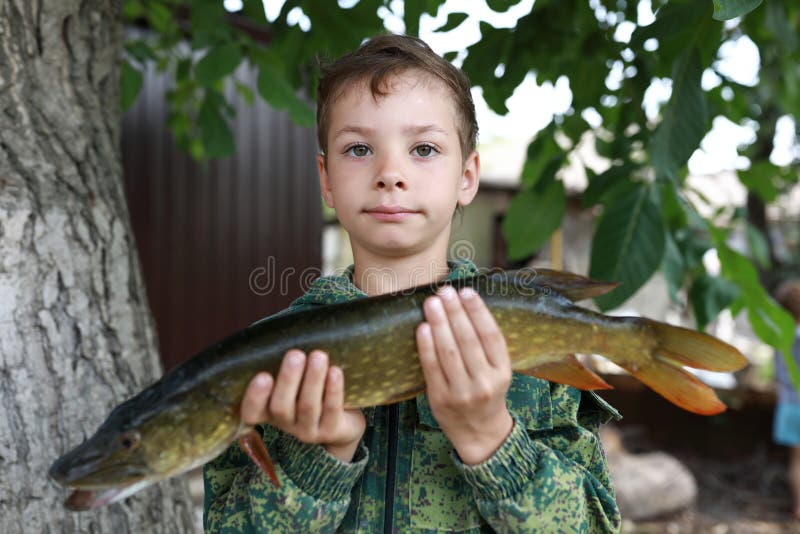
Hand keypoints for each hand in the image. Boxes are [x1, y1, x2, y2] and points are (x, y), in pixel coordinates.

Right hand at [241, 350, 366, 462]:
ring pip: (308, 407)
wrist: (343, 420)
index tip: (262, 375)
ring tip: (318, 356)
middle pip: (281, 406)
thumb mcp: (294, 380)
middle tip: (295, 354)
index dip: (254, 397)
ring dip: (313, 380)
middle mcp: (285, 422)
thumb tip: (284, 329)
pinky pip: (332, 410)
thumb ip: (286, 363)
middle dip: (288, 379)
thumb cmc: (311, 389)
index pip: (251, 411)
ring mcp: (308, 430)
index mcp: (269, 410)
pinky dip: (333, 390)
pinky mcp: (331, 431)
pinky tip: (335, 372)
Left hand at [416, 285, 513, 464]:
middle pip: (468, 341)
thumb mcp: (497, 372)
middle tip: (444, 291)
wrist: (480, 433)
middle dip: (455, 312)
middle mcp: (485, 383)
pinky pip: (432, 368)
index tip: (467, 291)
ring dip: (439, 324)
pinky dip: (426, 346)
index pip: (491, 336)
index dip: (479, 312)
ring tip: (432, 303)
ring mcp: (462, 393)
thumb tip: (464, 305)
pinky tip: (423, 328)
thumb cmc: (487, 393)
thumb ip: (485, 346)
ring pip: (449, 353)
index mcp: (503, 373)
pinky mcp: (441, 400)